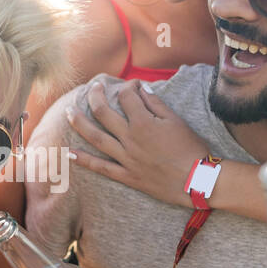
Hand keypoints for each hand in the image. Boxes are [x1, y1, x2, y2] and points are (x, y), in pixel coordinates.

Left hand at [66, 80, 210, 206]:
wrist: (198, 180)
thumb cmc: (191, 148)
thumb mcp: (176, 120)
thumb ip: (156, 103)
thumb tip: (141, 89)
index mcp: (143, 122)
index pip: (127, 97)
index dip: (128, 87)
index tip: (133, 86)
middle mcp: (130, 138)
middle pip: (103, 112)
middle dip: (96, 96)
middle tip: (93, 88)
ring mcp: (126, 158)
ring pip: (96, 137)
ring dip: (79, 123)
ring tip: (69, 111)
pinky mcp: (127, 176)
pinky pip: (101, 168)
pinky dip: (84, 160)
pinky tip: (69, 153)